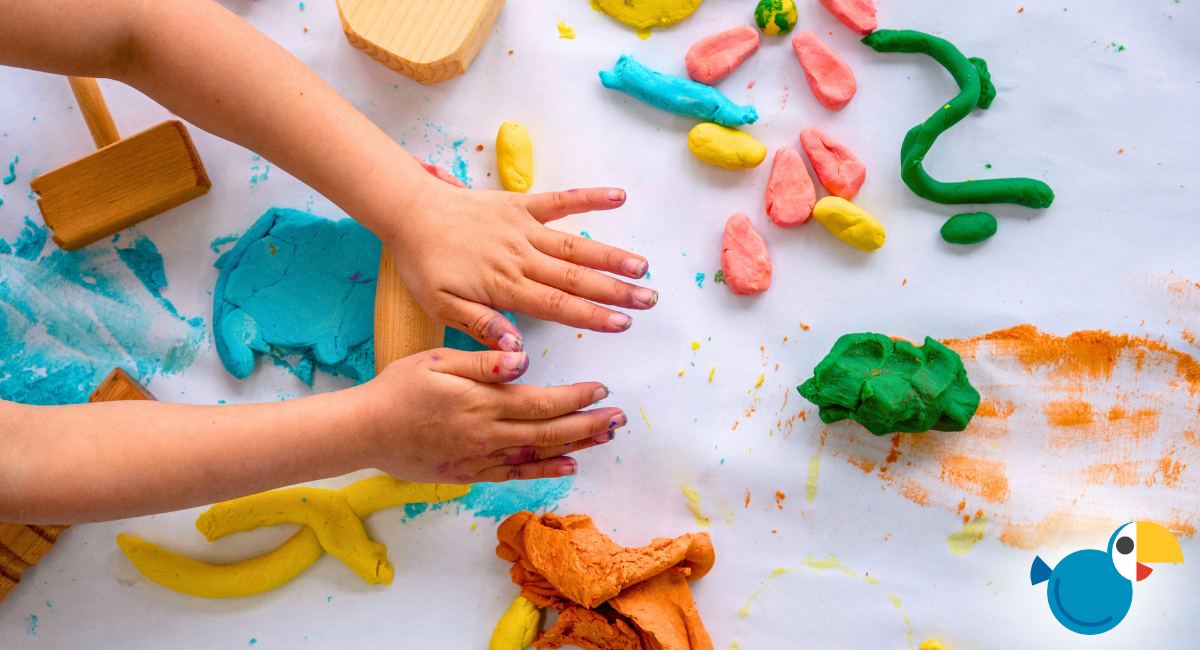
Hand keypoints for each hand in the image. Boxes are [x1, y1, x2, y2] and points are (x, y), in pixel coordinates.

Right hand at [350, 348, 623, 482]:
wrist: (364, 431)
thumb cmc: (398, 388)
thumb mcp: (437, 361)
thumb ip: (483, 361)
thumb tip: (522, 360)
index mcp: (483, 401)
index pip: (542, 401)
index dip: (576, 397)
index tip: (602, 389)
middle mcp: (488, 433)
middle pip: (550, 431)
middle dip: (589, 424)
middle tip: (619, 418)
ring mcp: (480, 457)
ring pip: (539, 454)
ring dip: (576, 446)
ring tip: (605, 438)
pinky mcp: (470, 473)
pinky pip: (515, 475)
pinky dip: (544, 472)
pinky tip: (567, 466)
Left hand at [385, 178, 657, 350]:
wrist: (408, 211)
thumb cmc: (422, 263)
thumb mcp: (441, 306)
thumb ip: (482, 326)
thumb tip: (517, 349)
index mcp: (505, 286)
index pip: (558, 306)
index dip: (593, 315)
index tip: (622, 324)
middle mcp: (522, 257)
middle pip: (577, 278)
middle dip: (616, 291)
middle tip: (649, 300)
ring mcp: (523, 228)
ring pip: (575, 245)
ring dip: (611, 255)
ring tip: (642, 266)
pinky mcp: (520, 204)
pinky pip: (559, 200)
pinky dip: (589, 197)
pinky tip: (619, 197)